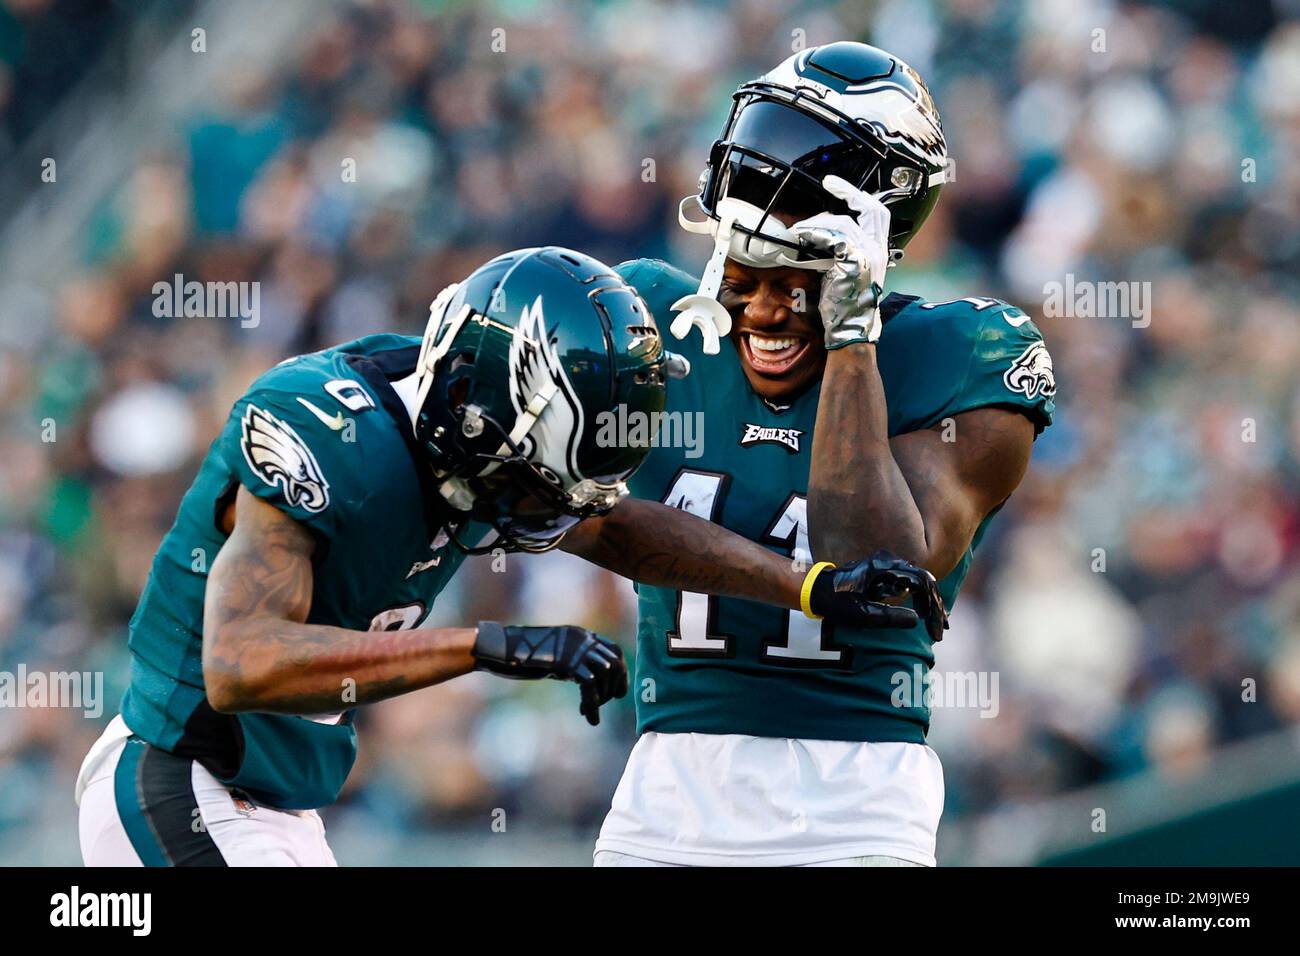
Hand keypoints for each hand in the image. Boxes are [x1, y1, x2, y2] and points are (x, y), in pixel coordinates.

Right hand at [472, 622, 628, 724]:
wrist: (500, 649)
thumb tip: (587, 678)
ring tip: (591, 711)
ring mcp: (575, 648)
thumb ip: (572, 662)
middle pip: (614, 662)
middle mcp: (582, 638)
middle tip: (605, 703)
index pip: (613, 650)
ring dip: (603, 696)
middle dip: (614, 686)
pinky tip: (587, 717)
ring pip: (605, 674)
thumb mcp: (554, 655)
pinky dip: (592, 704)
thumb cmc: (521, 656)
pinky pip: (590, 686)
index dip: (620, 672)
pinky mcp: (566, 662)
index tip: (617, 691)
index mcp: (580, 634)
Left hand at [788, 175, 890, 348]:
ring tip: (800, 229)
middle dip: (848, 192)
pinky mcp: (853, 263)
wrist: (850, 328)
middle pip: (871, 209)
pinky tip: (804, 237)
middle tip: (829, 183)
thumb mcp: (848, 271)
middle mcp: (878, 250)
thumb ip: (842, 250)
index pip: (877, 213)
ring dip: (818, 222)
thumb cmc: (845, 304)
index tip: (839, 187)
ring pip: (843, 223)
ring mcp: (868, 256)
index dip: (860, 197)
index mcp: (879, 250)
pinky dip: (816, 234)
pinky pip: (834, 238)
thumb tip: (821, 234)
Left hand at [802, 551, 949, 641]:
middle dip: (935, 605)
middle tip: (940, 629)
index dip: (934, 605)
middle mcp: (888, 561)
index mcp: (884, 567)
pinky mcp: (885, 572)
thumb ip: (890, 617)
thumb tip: (916, 620)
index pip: (922, 582)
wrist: (816, 590)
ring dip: (928, 602)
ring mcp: (887, 565)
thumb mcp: (862, 615)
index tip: (937, 627)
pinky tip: (924, 614)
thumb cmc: (836, 601)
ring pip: (918, 581)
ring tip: (935, 625)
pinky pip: (909, 582)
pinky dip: (918, 598)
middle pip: (924, 580)